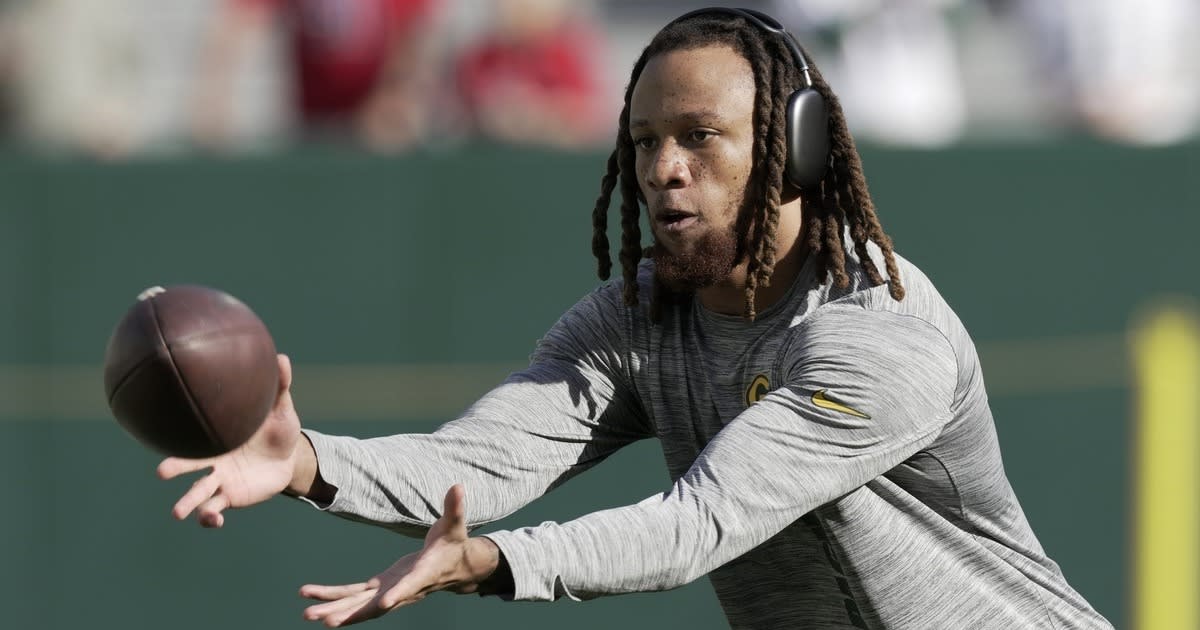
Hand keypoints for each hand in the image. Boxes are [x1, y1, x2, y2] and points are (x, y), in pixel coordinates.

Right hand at [157, 354, 303, 527]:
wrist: (290, 458)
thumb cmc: (279, 430)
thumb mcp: (281, 409)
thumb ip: (280, 386)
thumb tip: (281, 357)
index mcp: (219, 438)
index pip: (195, 437)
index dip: (180, 438)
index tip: (165, 434)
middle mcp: (213, 460)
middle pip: (188, 465)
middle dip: (175, 468)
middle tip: (162, 472)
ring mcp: (220, 481)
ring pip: (198, 494)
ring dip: (187, 503)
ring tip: (178, 512)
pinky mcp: (231, 498)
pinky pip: (214, 511)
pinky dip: (210, 518)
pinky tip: (214, 522)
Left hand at [300, 485, 498, 626]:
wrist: (453, 568)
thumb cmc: (453, 544)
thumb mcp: (454, 525)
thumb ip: (455, 508)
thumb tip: (458, 486)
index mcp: (423, 574)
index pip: (411, 585)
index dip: (399, 594)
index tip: (385, 604)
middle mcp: (403, 590)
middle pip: (376, 605)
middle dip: (351, 613)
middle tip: (326, 620)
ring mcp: (389, 591)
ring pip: (359, 605)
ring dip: (335, 610)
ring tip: (309, 614)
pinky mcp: (379, 587)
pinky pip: (353, 595)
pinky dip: (332, 596)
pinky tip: (310, 595)